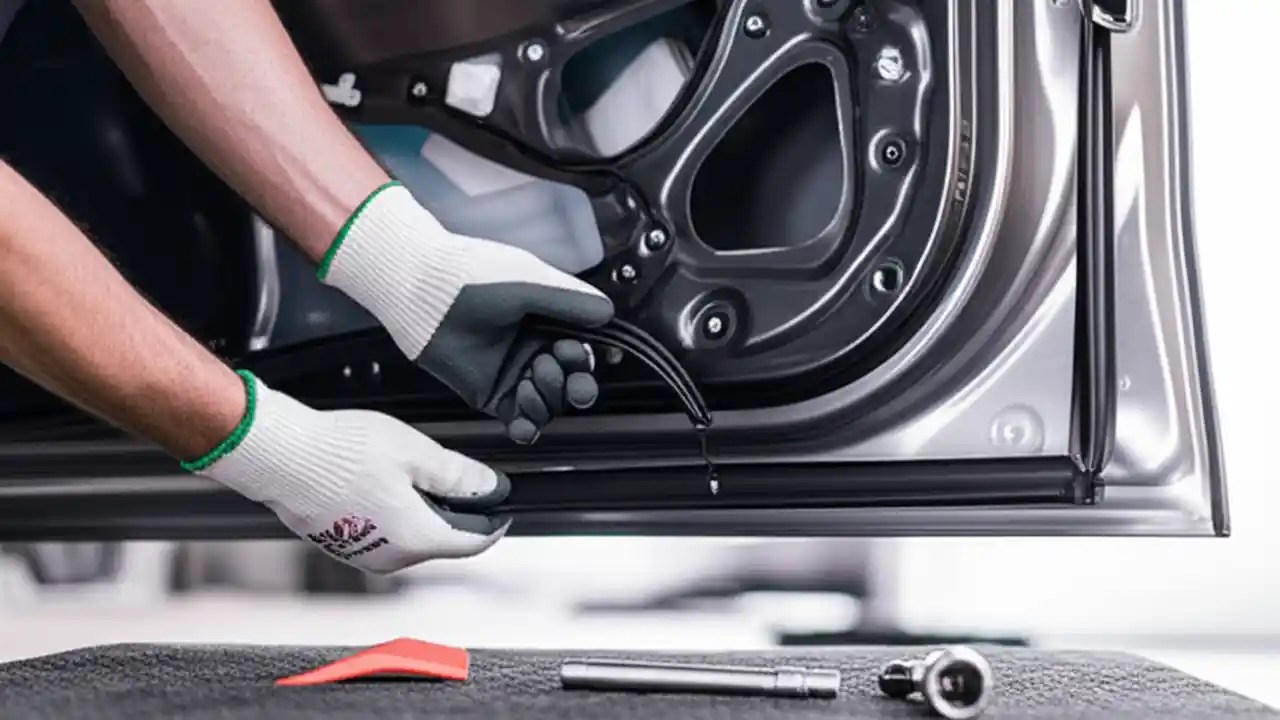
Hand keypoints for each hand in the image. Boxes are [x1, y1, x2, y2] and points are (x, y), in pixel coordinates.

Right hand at [189, 373, 509, 573]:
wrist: (280, 457)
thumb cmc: (340, 453)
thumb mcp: (414, 453)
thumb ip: (459, 476)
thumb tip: (491, 488)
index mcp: (417, 538)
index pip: (475, 541)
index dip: (494, 519)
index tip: (502, 501)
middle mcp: (393, 558)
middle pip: (444, 539)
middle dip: (457, 510)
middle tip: (454, 473)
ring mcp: (365, 555)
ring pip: (414, 537)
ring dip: (424, 510)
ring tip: (410, 471)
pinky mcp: (344, 547)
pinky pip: (385, 535)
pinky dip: (395, 513)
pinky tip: (382, 482)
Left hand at [320, 183, 614, 442]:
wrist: (423, 291)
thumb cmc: (474, 277)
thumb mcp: (531, 283)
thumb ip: (571, 301)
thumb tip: (607, 314)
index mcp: (548, 321)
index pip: (581, 351)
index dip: (582, 359)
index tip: (572, 352)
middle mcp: (533, 348)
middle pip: (570, 382)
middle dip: (574, 386)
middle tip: (564, 379)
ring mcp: (511, 372)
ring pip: (548, 404)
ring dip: (547, 401)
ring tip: (529, 383)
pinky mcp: (489, 393)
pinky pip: (517, 419)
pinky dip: (526, 427)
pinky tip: (524, 424)